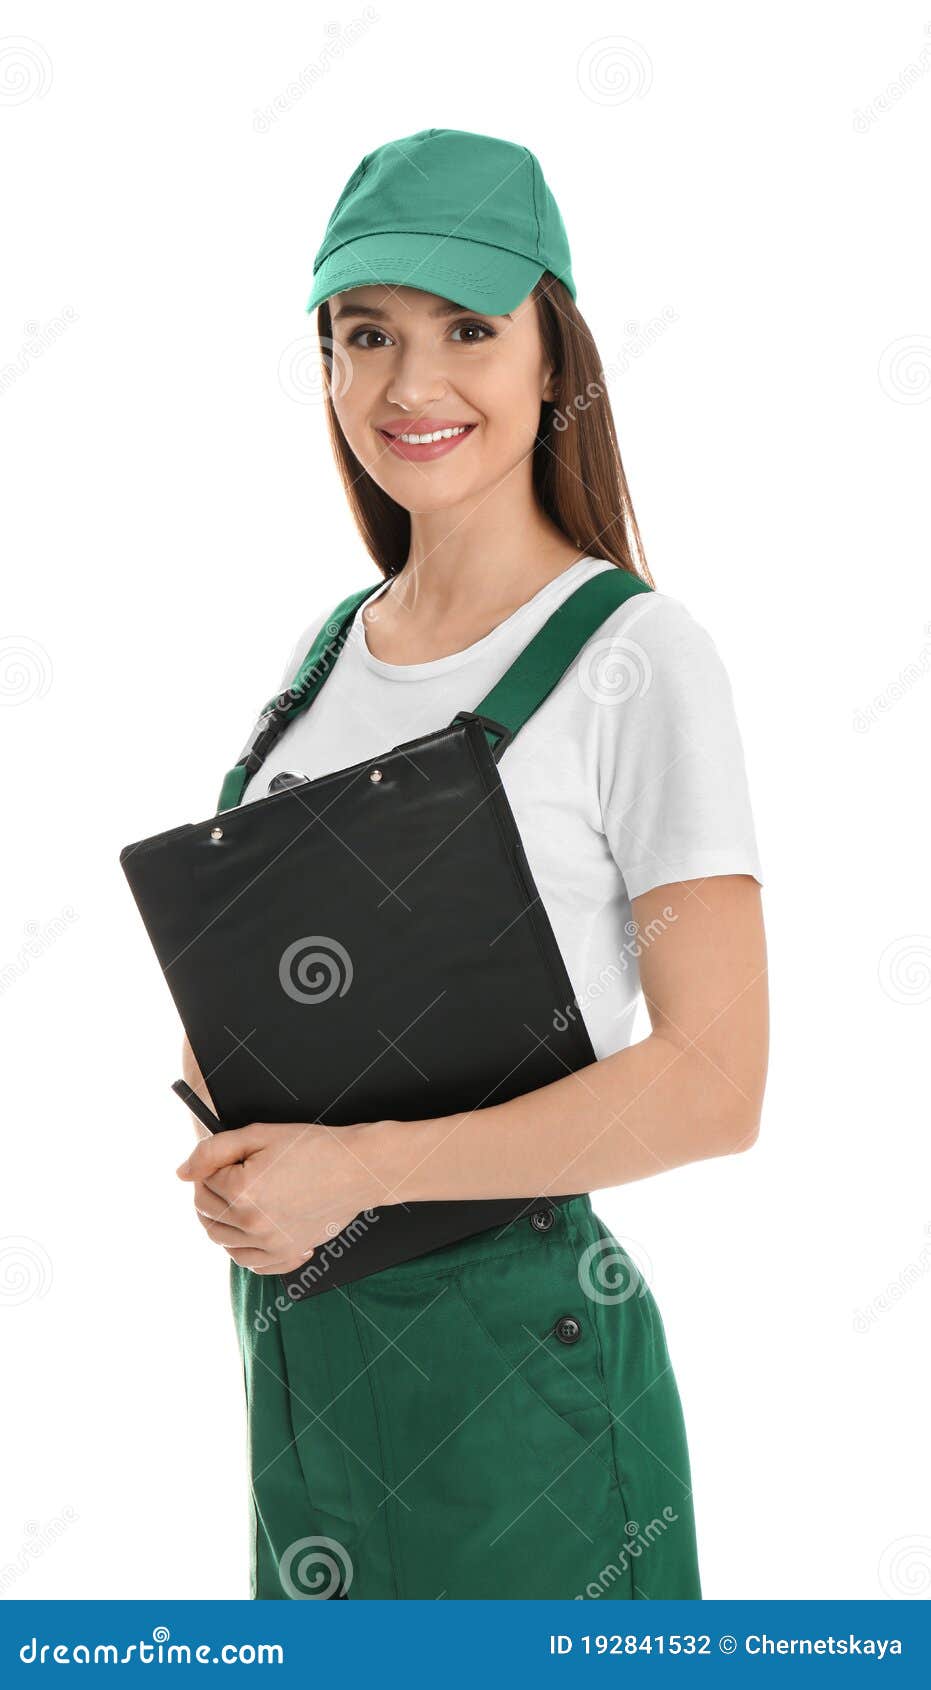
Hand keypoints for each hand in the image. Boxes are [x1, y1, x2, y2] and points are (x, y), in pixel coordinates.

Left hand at [174, 1119, 393, 1273]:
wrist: (358, 1169)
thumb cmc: (313, 1146)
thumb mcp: (260, 1134)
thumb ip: (214, 1150)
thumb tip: (182, 1173)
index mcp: (242, 1191)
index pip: (203, 1181)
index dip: (213, 1165)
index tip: (232, 1157)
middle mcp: (253, 1224)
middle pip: (207, 1214)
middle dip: (210, 1192)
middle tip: (230, 1176)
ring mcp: (271, 1244)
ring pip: (223, 1242)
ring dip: (222, 1221)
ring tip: (239, 1200)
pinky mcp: (288, 1255)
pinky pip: (251, 1263)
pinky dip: (244, 1249)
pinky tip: (253, 1229)